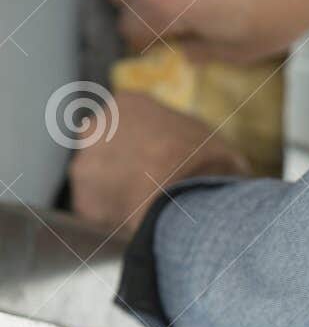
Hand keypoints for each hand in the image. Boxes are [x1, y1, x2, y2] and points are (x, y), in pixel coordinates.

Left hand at [69, 90, 250, 237]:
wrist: (194, 197)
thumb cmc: (206, 161)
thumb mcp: (199, 132)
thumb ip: (173, 132)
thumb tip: (178, 144)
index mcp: (127, 103)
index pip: (125, 120)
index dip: (141, 143)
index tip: (154, 159)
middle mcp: (96, 127)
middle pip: (102, 147)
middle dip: (119, 164)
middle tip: (147, 184)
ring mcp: (86, 164)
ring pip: (97, 180)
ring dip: (115, 192)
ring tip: (146, 207)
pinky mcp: (84, 201)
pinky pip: (99, 212)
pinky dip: (114, 219)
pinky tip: (139, 223)